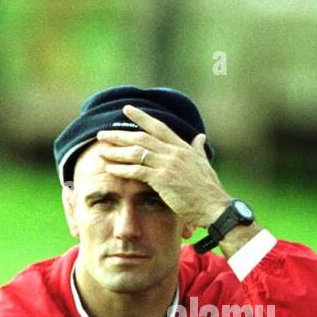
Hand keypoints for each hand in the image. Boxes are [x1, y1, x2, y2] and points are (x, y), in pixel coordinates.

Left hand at [94, 104, 229, 227]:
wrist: (215, 207)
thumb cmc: (209, 189)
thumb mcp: (204, 164)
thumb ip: (198, 149)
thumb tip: (200, 137)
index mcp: (183, 148)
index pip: (158, 127)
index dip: (141, 117)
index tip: (127, 109)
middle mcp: (174, 152)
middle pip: (141, 138)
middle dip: (120, 135)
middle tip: (103, 133)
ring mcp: (168, 165)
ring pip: (136, 153)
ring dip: (116, 151)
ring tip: (101, 151)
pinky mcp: (163, 179)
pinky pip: (137, 171)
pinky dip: (122, 170)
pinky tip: (109, 169)